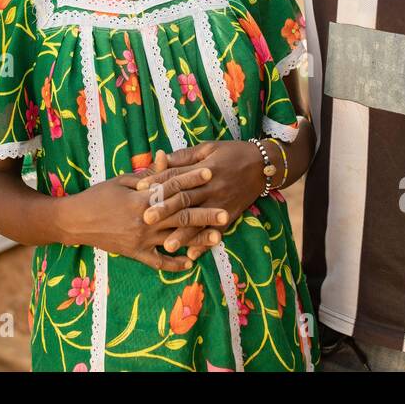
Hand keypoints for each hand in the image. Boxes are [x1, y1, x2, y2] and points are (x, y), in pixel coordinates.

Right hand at [59, 171, 226, 271]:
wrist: (75, 222)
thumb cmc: (97, 196)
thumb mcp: (121, 181)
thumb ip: (146, 176)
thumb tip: (165, 162)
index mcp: (141, 199)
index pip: (173, 188)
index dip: (192, 180)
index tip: (211, 172)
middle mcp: (145, 221)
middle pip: (181, 217)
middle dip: (205, 215)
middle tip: (226, 212)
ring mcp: (141, 240)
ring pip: (175, 240)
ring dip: (198, 240)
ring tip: (219, 238)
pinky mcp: (135, 254)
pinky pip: (159, 262)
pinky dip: (175, 263)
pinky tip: (191, 261)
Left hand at [136, 142, 266, 260]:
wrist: (264, 165)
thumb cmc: (232, 152)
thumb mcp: (208, 147)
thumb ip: (184, 156)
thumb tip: (160, 159)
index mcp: (204, 169)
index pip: (177, 177)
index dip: (158, 182)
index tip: (139, 189)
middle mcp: (211, 188)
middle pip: (184, 200)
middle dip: (165, 210)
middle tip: (145, 219)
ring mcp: (221, 204)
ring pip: (198, 220)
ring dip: (182, 234)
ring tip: (166, 245)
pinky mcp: (230, 215)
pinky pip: (216, 232)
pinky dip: (204, 244)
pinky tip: (192, 256)